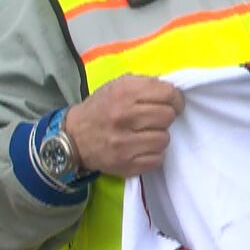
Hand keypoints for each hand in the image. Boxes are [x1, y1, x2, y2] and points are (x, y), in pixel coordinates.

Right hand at [62, 75, 183, 177]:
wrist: (74, 137)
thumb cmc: (101, 108)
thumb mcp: (118, 86)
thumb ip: (145, 85)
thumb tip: (174, 92)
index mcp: (124, 92)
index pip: (168, 93)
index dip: (175, 99)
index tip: (172, 103)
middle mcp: (123, 116)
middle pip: (168, 116)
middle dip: (165, 117)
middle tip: (155, 119)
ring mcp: (124, 143)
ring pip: (164, 139)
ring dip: (159, 137)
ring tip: (146, 134)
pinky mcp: (125, 164)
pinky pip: (157, 160)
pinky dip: (153, 155)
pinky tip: (142, 148)